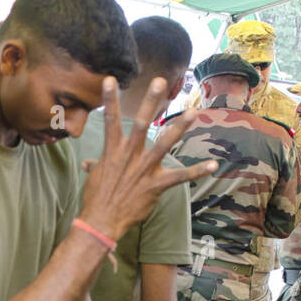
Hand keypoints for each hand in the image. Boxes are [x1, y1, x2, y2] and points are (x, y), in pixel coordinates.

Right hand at [78, 78, 218, 240]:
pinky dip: (197, 171)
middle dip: (150, 101)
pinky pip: (180, 177)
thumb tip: (88, 164)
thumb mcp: (95, 177)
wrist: (102, 221)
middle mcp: (130, 156)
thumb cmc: (96, 199)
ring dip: (179, 128)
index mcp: (114, 151)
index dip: (110, 99)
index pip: (110, 120)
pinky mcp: (156, 185)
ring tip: (193, 112)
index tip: (110, 79)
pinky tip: (212, 165)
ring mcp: (144, 170)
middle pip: (142, 123)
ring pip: (164, 144)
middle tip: (158, 81)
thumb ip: (96, 165)